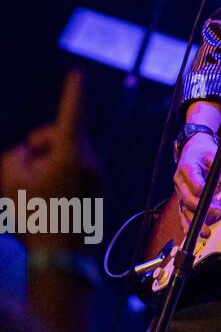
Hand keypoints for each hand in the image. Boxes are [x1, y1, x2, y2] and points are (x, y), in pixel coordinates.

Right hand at [0, 69, 100, 247]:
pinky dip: (60, 180)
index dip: (71, 92)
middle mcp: (90, 161)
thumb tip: (28, 151)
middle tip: (24, 168)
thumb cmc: (33, 218)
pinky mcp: (99, 191)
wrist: (61, 257)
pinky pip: (75, 175)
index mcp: (70, 154)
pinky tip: (49, 204)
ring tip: (35, 194)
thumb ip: (15, 156)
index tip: (78, 73)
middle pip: (61, 138)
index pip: (70, 114)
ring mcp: (97, 177)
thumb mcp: (10, 182)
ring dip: (48, 166)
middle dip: (40, 145)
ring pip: (66, 158)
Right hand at [173, 131, 220, 239]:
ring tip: (205, 233)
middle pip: (189, 201)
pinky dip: (186, 222)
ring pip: (184, 209)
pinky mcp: (182, 195)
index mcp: (187, 168)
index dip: (208, 195)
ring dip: (194, 223)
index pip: (196, 186)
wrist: (192, 146)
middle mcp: (180, 181)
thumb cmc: (204, 150)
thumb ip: (219, 169)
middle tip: (219, 214)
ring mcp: (179, 189)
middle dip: (203, 211)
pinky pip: (182, 211)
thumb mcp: (215, 154)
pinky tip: (189, 232)